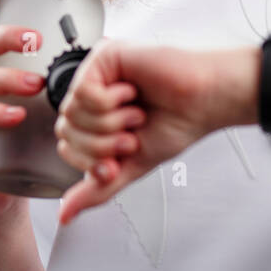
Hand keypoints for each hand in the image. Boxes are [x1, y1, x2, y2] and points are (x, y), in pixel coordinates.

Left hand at [54, 38, 248, 224]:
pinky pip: (84, 91)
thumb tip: (66, 214)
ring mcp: (97, 74)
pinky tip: (131, 93)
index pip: (67, 144)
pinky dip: (110, 101)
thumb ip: (97, 189)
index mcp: (98, 115)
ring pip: (72, 111)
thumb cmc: (178, 124)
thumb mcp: (131, 166)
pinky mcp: (104, 56)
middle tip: (131, 135)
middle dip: (102, 143)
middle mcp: (94, 92)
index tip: (120, 157)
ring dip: (110, 122)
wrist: (204, 101)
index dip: (91, 159)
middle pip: (66, 129)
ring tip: (136, 113)